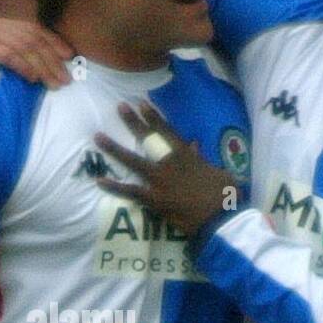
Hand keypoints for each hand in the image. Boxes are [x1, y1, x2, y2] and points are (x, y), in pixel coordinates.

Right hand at [0, 19, 72, 87]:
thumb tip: (39, 68)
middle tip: (65, 79)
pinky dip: (22, 65)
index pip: (34, 29)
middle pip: (32, 37)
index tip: (69, 58)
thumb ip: (12, 56)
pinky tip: (31, 79)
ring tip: (52, 83)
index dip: (54, 42)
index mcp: (0, 25)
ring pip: (23, 46)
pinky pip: (6, 54)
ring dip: (41, 65)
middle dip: (52, 58)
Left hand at [95, 101, 238, 235]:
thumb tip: (194, 146)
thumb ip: (202, 159)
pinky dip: (114, 187)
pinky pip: (130, 192)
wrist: (219, 218)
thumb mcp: (218, 172)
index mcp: (186, 155)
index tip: (142, 104)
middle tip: (120, 107)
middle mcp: (169, 163)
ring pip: (133, 161)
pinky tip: (99, 180)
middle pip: (148, 139)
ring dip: (114, 149)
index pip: (167, 131)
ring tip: (98, 137)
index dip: (154, 118)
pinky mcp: (154, 199)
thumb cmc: (225, 195)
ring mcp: (159, 181)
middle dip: (133, 122)